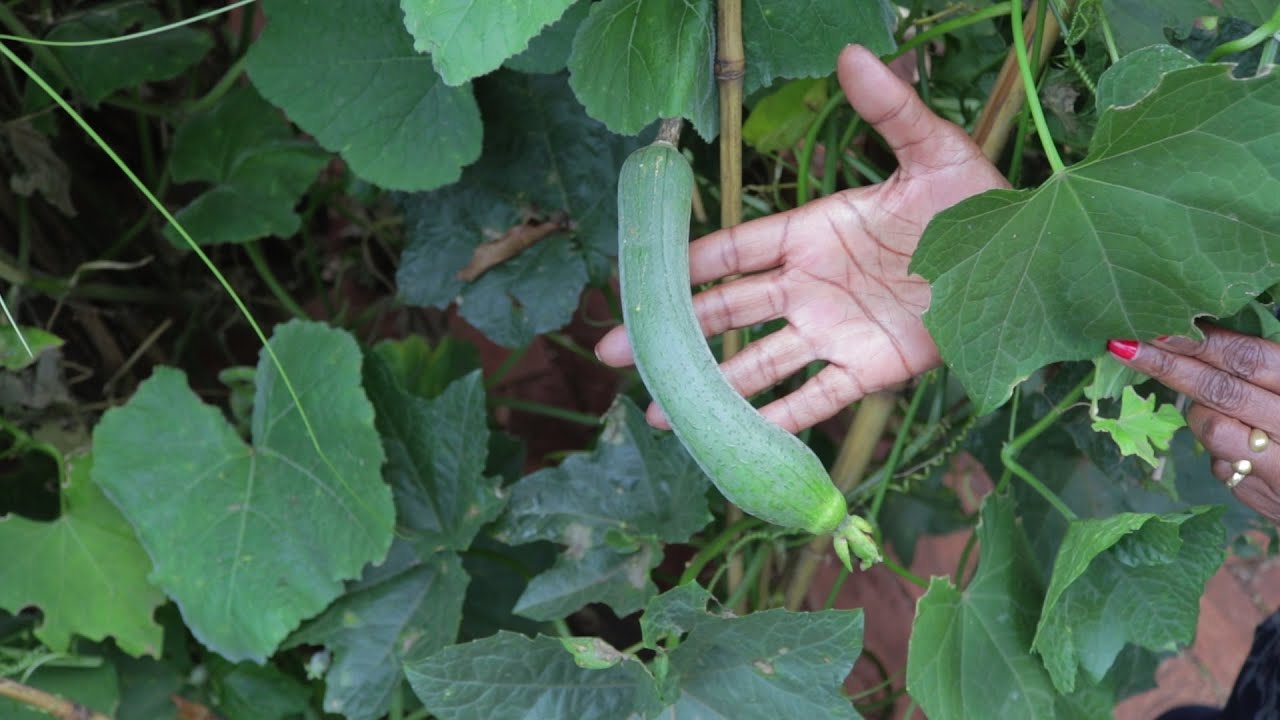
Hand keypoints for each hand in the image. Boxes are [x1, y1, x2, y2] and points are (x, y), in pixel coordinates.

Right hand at [595, 45, 1008, 432]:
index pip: (734, 251)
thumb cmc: (977, 202)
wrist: (1028, 263)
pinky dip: (777, 420)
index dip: (685, 265)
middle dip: (673, 331)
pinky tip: (734, 439)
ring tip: (658, 414)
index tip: (637, 278)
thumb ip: (888, 110)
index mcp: (812, 234)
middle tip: (617, 350)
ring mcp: (834, 332)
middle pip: (727, 312)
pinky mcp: (868, 370)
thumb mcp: (933, 152)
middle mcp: (810, 286)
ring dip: (711, 388)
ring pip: (758, 363)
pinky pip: (814, 398)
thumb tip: (853, 51)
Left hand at [1108, 327, 1279, 522]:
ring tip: (1221, 415)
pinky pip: (1217, 462)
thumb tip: (1196, 335)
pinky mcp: (1256, 489)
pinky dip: (1218, 452)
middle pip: (1220, 388)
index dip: (1200, 341)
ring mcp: (1276, 460)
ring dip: (1200, 414)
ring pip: (1210, 425)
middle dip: (1167, 365)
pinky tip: (1239, 453)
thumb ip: (1255, 371)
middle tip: (1125, 345)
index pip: (1247, 357)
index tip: (1158, 327)